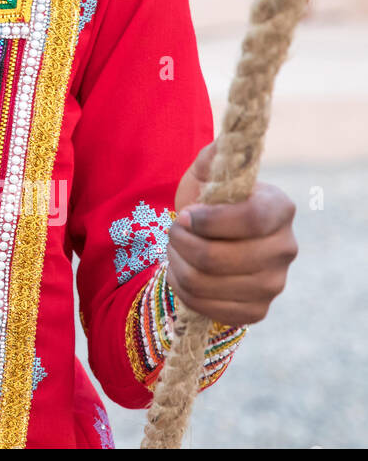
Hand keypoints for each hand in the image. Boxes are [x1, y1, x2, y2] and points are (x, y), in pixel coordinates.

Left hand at [167, 138, 297, 325]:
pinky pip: (210, 308)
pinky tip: (182, 272)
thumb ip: (213, 157)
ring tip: (175, 249)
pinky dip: (183, 290)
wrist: (210, 239)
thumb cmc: (208, 201)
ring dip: (177, 264)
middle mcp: (286, 248)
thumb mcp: (207, 173)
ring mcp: (275, 283)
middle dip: (181, 242)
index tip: (185, 215)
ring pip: (207, 283)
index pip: (250, 219)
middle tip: (174, 231)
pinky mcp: (258, 311)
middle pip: (220, 258)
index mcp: (279, 208)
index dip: (209, 221)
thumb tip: (220, 149)